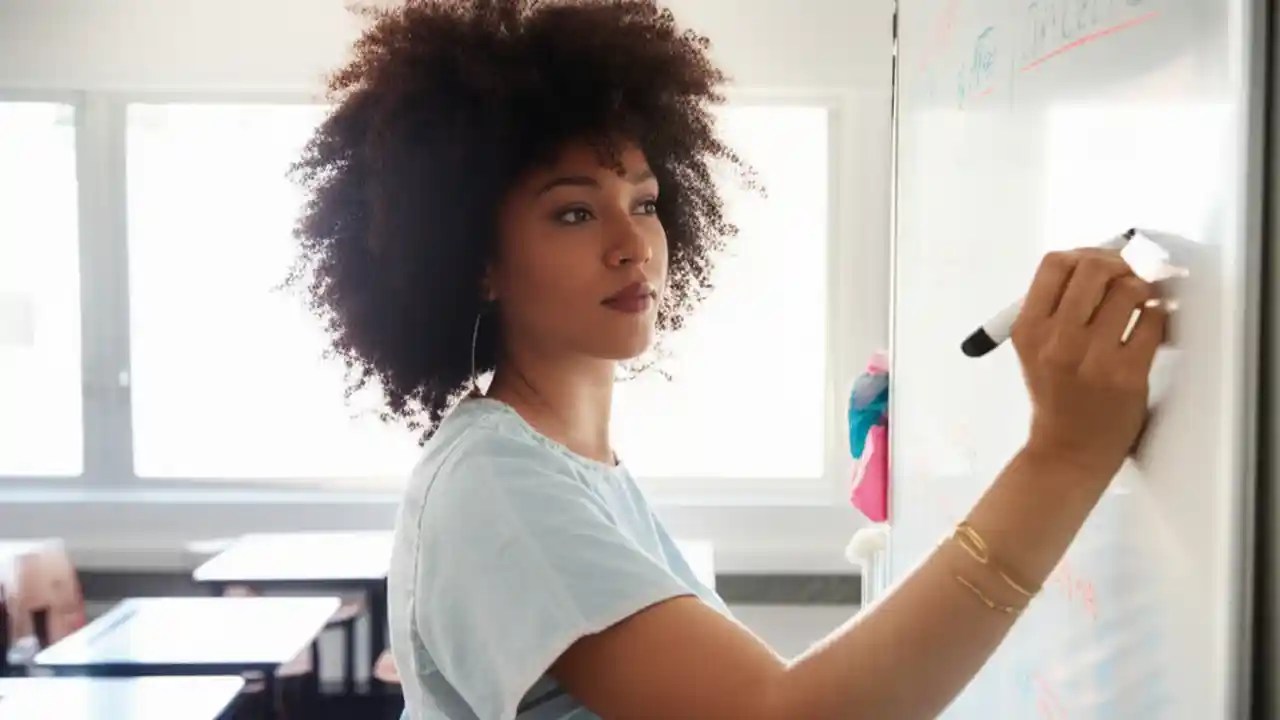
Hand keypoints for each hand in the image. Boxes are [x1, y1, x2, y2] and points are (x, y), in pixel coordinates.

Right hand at [1011, 249, 1166, 476]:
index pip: (1054, 263)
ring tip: (1142, 302)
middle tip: (1131, 275)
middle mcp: (1056, 340)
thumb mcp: (1035, 349)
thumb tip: (1102, 262)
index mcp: (1028, 329)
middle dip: (1120, 264)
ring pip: (1128, 290)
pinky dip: (1158, 315)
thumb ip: (1055, 307)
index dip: (1085, 254)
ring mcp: (1091, 357)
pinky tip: (1151, 324)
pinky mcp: (1126, 374)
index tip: (1103, 263)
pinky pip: (1152, 321)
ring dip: (1143, 289)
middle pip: (1093, 267)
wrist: (1068, 450)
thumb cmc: (1055, 396)